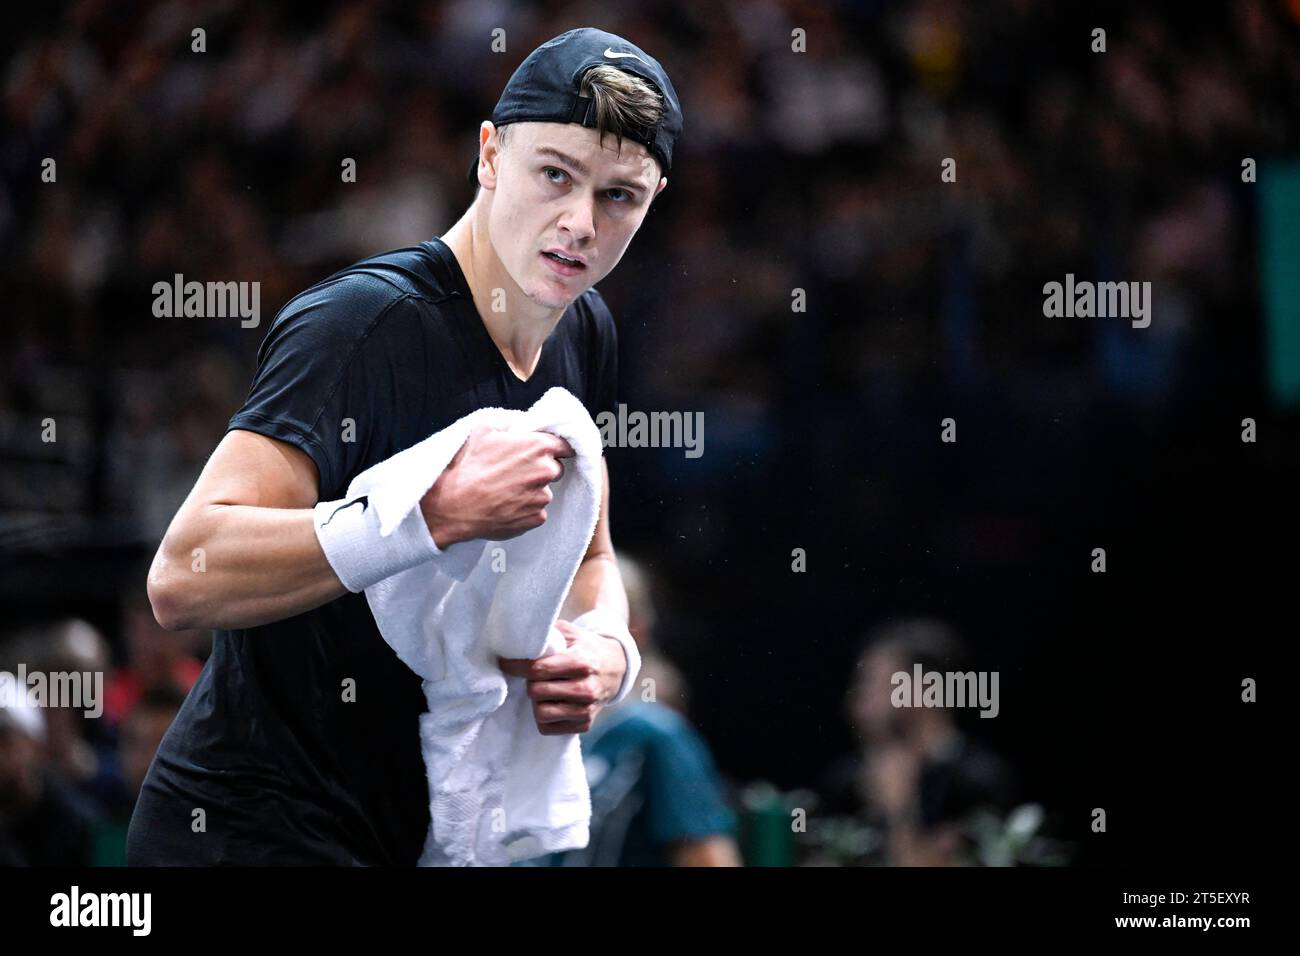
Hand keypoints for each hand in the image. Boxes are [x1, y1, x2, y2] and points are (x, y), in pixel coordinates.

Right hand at [420, 426, 572, 547]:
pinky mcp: (536, 518)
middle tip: (516, 472)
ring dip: (531, 491)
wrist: (453, 505)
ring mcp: (542, 497)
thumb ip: (509, 426)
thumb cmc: (467, 467)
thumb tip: (517, 427)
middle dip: (540, 469)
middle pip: (556, 469)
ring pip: (544, 492)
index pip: (566, 445)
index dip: (556, 448)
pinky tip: (505, 505)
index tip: (549, 452)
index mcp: (537, 446)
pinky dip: (524, 509)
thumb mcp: (483, 431)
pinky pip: (536, 511)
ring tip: (505, 491)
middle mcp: (545, 472)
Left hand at [498, 619, 627, 734]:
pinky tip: (553, 703)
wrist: (616, 668)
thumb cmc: (586, 647)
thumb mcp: (571, 633)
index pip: (537, 669)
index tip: (505, 663)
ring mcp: (586, 710)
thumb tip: (514, 638)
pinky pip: (547, 728)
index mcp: (581, 662)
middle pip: (536, 692)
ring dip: (537, 701)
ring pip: (541, 713)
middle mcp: (585, 689)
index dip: (515, 666)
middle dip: (531, 682)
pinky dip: (545, 717)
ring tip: (545, 690)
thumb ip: (547, 634)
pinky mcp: (584, 725)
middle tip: (536, 676)